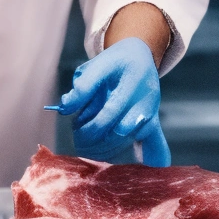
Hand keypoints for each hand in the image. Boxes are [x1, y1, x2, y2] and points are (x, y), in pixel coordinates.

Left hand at [51, 39, 162, 156]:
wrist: (140, 58)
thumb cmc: (114, 64)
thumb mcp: (97, 65)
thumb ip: (82, 85)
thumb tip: (65, 107)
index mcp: (132, 80)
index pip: (111, 111)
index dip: (91, 126)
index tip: (75, 129)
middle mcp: (146, 100)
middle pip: (120, 131)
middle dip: (95, 140)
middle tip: (77, 140)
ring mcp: (151, 114)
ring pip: (127, 141)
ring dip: (103, 149)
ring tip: (85, 145)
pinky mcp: (153, 125)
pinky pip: (152, 147)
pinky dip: (138, 156)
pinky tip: (115, 159)